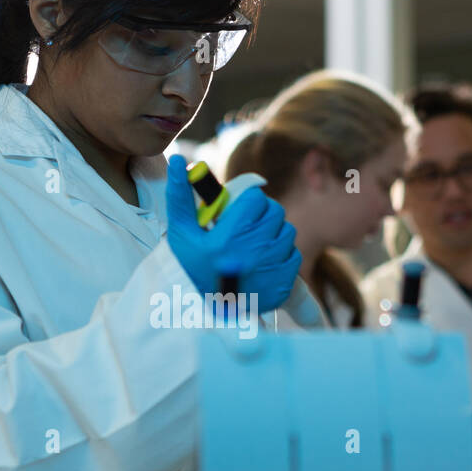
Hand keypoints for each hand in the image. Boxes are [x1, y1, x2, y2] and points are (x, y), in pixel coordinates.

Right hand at [166, 154, 301, 313]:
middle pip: (276, 212)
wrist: (197, 312)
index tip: (238, 212)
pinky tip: (262, 264)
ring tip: (254, 246)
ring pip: (287, 233)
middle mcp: (253, 251)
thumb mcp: (180, 231)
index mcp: (230, 235)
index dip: (248, 202)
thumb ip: (179, 194)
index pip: (257, 198)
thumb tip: (177, 159)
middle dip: (262, 215)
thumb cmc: (187, 267)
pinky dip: (282, 258)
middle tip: (247, 227)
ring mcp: (270, 269)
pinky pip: (293, 258)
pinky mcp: (282, 286)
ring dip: (273, 235)